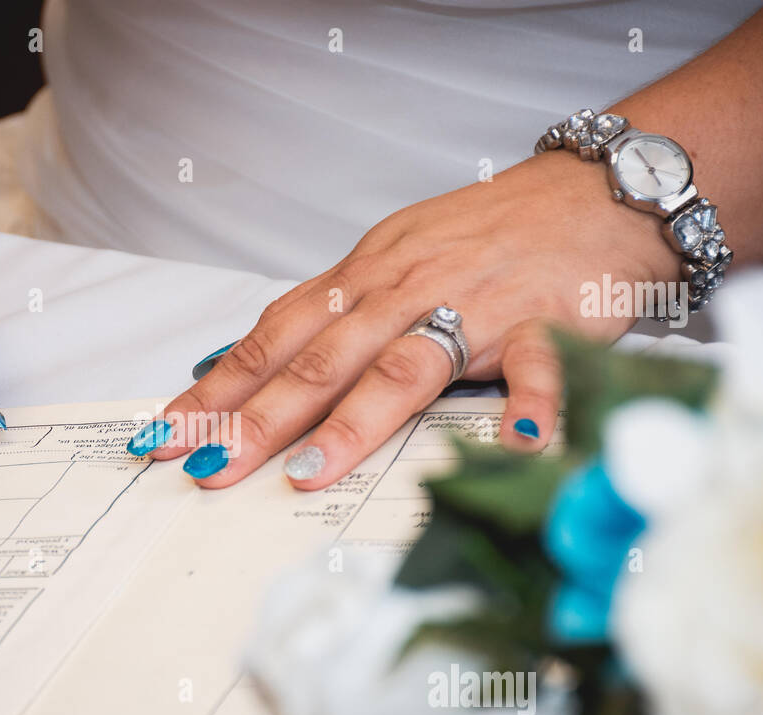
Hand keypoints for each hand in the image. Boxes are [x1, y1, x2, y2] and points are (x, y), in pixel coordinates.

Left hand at [144, 151, 683, 487]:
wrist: (595, 189)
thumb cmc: (486, 235)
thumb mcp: (394, 261)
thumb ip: (338, 315)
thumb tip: (268, 368)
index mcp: (362, 279)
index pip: (271, 337)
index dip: (216, 388)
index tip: (167, 432)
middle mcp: (401, 291)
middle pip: (317, 360)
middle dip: (253, 419)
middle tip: (205, 466)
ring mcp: (471, 306)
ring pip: (400, 366)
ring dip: (349, 424)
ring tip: (303, 476)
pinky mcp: (545, 322)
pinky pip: (538, 368)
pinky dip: (531, 407)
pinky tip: (519, 447)